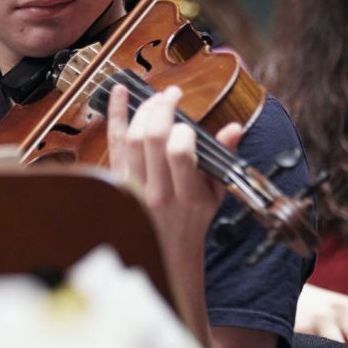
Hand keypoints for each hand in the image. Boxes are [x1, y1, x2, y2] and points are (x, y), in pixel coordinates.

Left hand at [107, 84, 240, 338]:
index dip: (184, 130)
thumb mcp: (216, 195)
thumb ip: (224, 159)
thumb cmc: (193, 220)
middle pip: (152, 138)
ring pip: (131, 139)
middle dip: (163, 108)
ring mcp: (133, 189)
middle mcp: (157, 193)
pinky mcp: (116, 183)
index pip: (180, 152)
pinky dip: (115, 115)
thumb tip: (234, 127)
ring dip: (143, 110)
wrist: (164, 254)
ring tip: (156, 98)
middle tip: (172, 95)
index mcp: (187, 196)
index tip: (189, 126)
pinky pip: (113, 144)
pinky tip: (118, 92)